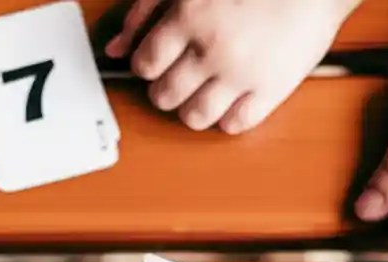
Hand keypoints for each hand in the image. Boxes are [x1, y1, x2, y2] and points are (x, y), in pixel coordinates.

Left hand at [106, 0, 356, 132]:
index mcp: (189, 17)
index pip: (144, 64)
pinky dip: (227, 117)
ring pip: (195, 117)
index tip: (157, 62)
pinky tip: (231, 99)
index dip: (147, 67)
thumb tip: (114, 50)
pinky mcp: (273, 89)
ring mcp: (243, 73)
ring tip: (203, 92)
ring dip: (191, 109)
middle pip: (165, 95)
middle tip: (178, 79)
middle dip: (165, 90)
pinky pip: (235, 124)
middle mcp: (212, 50)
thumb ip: (147, 10)